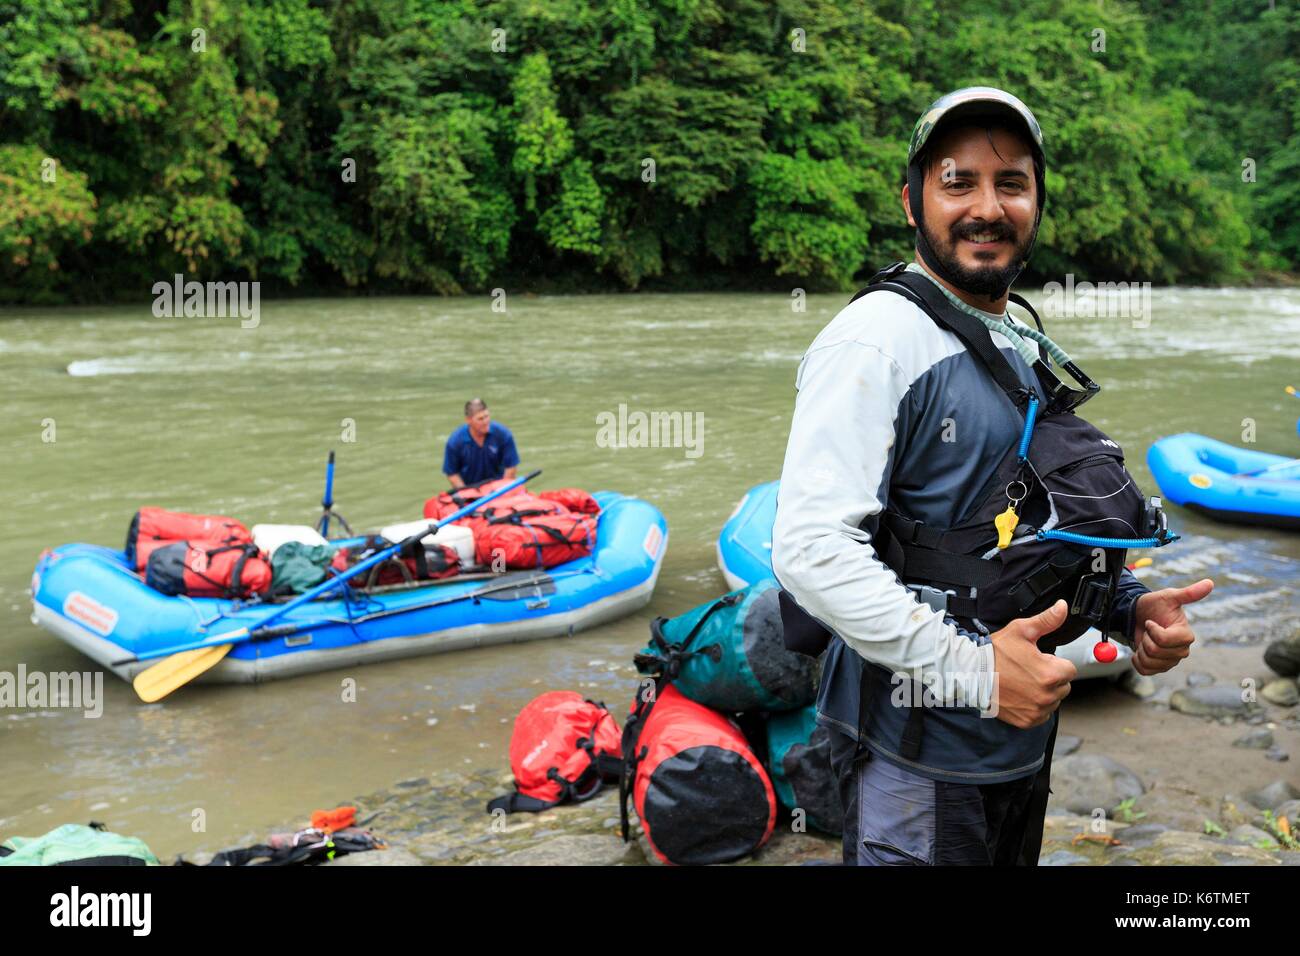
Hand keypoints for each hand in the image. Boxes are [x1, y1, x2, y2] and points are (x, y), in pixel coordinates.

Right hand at [990, 600, 1078, 728]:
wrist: (971, 674)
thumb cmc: (995, 652)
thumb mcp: (1021, 630)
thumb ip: (1047, 620)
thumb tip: (1063, 606)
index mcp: (1051, 673)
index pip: (1070, 669)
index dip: (1054, 662)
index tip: (1038, 660)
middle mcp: (1047, 695)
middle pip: (1063, 686)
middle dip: (1051, 678)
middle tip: (1028, 670)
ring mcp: (1037, 710)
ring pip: (1053, 701)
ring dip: (1044, 693)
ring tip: (1022, 682)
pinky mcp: (1027, 721)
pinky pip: (1041, 715)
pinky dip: (1034, 707)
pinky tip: (1020, 695)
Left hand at [1129, 579, 1212, 675]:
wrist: (1138, 617)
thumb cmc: (1154, 606)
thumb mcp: (1169, 597)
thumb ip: (1188, 593)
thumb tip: (1209, 583)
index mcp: (1185, 635)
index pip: (1165, 640)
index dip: (1153, 630)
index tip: (1151, 621)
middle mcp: (1181, 650)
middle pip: (1155, 652)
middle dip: (1145, 639)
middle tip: (1148, 630)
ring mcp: (1171, 661)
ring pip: (1149, 662)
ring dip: (1140, 649)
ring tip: (1145, 639)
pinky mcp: (1159, 668)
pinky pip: (1144, 671)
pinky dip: (1137, 661)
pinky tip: (1140, 650)